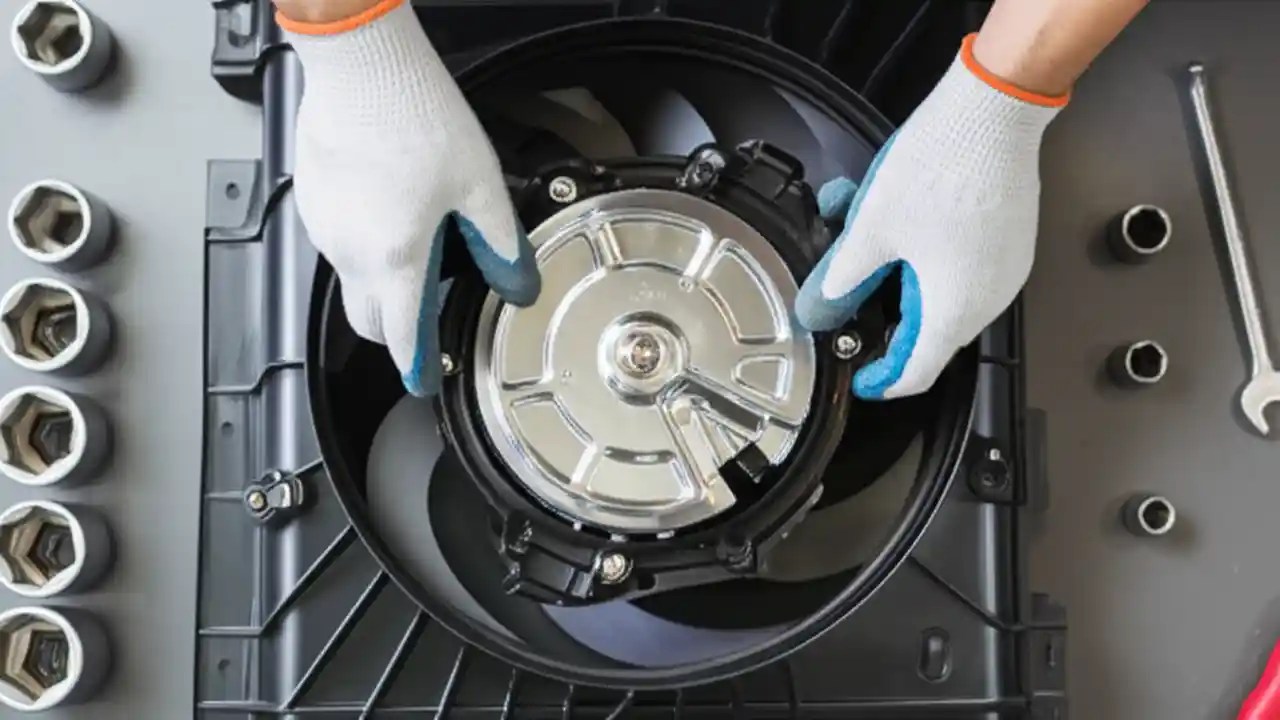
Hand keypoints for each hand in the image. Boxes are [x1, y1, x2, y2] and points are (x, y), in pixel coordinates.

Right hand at [282, 0, 538, 395]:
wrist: (362, 65)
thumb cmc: (414, 116)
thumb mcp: (479, 188)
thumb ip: (500, 247)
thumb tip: (519, 285)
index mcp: (394, 259)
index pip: (401, 339)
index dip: (418, 369)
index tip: (426, 382)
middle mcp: (348, 253)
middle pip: (367, 321)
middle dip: (397, 330)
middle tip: (428, 315)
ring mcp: (323, 229)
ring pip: (351, 280)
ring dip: (382, 280)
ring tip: (419, 239)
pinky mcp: (311, 202)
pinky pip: (336, 243)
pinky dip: (363, 244)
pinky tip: (391, 207)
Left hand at [795, 34, 1063, 399]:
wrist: (993, 110)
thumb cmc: (941, 169)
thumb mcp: (869, 233)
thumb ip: (839, 281)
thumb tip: (819, 310)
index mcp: (954, 310)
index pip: (915, 372)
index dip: (881, 380)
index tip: (859, 376)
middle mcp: (988, 298)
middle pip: (928, 332)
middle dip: (881, 318)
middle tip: (848, 303)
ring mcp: (1002, 267)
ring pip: (938, 291)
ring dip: (894, 275)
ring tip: (856, 239)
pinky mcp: (1004, 238)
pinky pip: (958, 263)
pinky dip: (919, 253)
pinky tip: (888, 218)